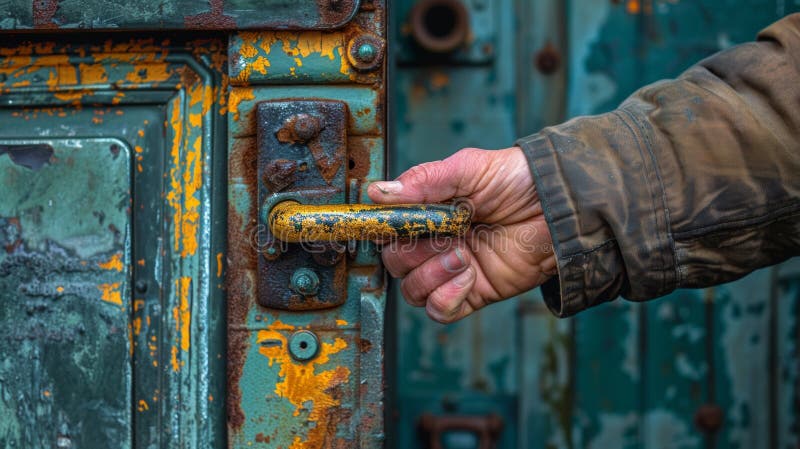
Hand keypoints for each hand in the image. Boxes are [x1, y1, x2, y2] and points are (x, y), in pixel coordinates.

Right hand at [367, 147, 555, 322]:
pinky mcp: (473, 293)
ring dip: (429, 275)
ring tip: (461, 256)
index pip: (388, 229)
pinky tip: (468, 275)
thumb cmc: (518, 180)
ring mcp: (453, 270)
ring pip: (412, 290)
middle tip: (442, 236)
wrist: (561, 208)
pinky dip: (447, 297)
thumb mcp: (469, 168)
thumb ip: (424, 180)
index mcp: (429, 211)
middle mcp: (436, 242)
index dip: (383, 230)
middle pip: (395, 262)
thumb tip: (378, 193)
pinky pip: (440, 311)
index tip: (388, 226)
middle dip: (410, 252)